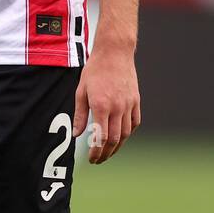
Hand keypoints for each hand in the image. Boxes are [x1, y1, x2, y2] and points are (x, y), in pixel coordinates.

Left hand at [72, 44, 140, 163]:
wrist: (115, 53)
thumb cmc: (95, 70)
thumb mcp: (81, 91)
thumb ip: (80, 115)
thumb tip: (77, 134)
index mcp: (101, 106)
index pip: (100, 137)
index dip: (97, 152)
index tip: (92, 159)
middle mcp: (117, 107)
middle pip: (114, 140)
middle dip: (106, 153)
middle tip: (98, 160)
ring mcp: (129, 104)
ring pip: (126, 134)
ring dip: (117, 146)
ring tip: (108, 152)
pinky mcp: (136, 101)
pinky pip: (135, 122)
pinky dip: (128, 132)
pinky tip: (121, 136)